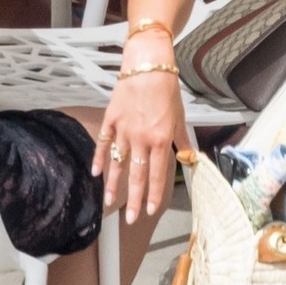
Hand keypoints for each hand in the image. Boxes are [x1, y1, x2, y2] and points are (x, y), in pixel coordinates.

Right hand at [92, 70, 190, 224]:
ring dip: (114, 185)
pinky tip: (95, 174)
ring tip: (109, 203)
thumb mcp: (180, 117)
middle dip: (134, 199)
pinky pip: (103, 144)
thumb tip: (189, 158)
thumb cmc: (167, 90)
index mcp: (161, 139)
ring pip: (118, 163)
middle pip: (137, 175)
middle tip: (130, 218)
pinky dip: (99, 159)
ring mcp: (124, 130)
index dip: (152, 194)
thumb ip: (182, 140)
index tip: (149, 210)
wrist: (148, 66)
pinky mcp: (111, 120)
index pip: (157, 174)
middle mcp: (142, 138)